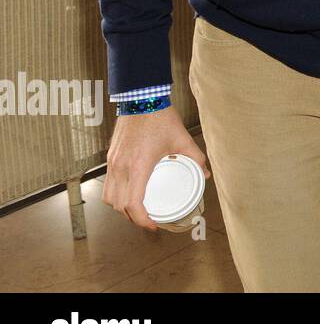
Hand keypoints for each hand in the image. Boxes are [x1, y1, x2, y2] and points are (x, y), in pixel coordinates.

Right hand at [103, 107, 208, 230]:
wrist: (141, 99)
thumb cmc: (160, 118)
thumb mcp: (182, 139)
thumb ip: (196, 158)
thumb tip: (206, 174)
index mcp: (138, 166)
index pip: (132, 204)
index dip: (141, 219)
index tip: (153, 224)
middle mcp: (121, 167)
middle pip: (118, 205)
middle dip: (132, 217)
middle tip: (148, 219)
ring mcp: (113, 162)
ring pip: (109, 196)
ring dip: (121, 207)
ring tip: (138, 208)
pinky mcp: (110, 157)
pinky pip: (108, 184)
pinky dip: (116, 194)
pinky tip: (129, 192)